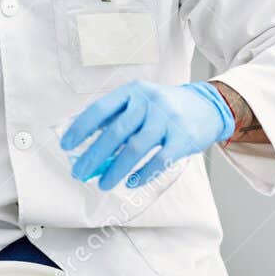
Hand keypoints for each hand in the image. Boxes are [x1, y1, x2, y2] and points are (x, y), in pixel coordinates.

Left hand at [60, 81, 234, 190]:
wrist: (208, 106)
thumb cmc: (165, 107)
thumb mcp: (140, 101)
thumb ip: (116, 117)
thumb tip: (85, 141)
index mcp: (133, 91)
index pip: (100, 109)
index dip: (81, 128)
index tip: (66, 145)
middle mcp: (149, 102)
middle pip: (115, 132)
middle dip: (93, 156)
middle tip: (79, 173)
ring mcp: (167, 120)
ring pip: (135, 149)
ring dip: (115, 170)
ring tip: (102, 184)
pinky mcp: (182, 139)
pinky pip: (158, 161)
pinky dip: (142, 174)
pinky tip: (130, 183)